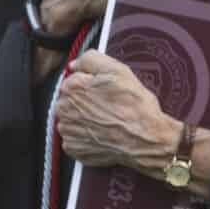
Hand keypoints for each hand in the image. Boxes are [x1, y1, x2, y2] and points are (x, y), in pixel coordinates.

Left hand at [52, 50, 176, 170]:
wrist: (144, 138)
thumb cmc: (134, 104)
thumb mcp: (117, 70)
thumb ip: (90, 60)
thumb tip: (75, 64)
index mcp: (72, 87)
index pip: (72, 80)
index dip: (90, 85)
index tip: (103, 92)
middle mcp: (64, 109)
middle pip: (70, 101)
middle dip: (84, 102)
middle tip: (106, 107)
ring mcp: (68, 131)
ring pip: (70, 120)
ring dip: (83, 120)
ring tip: (104, 121)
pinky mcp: (73, 149)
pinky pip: (74, 139)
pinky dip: (84, 137)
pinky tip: (100, 134)